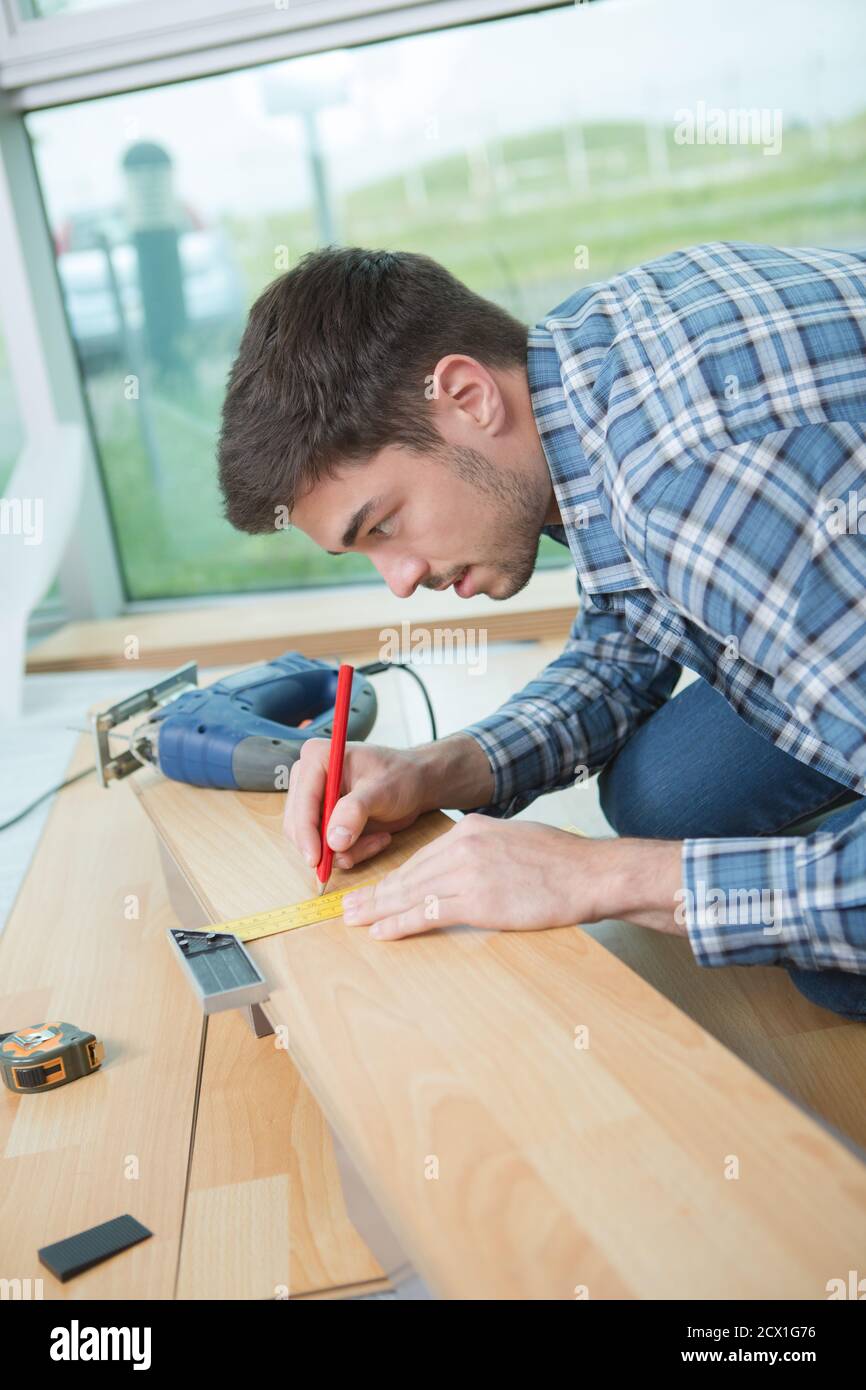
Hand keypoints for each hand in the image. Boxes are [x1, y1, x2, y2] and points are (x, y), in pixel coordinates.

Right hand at [284, 733, 495, 872]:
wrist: (416, 784)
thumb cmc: (402, 777)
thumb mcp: (383, 791)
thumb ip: (356, 812)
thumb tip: (333, 841)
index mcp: (317, 758)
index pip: (302, 801)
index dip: (306, 833)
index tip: (316, 859)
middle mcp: (308, 777)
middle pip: (298, 824)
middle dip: (328, 846)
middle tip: (358, 852)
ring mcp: (313, 800)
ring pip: (311, 841)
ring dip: (344, 851)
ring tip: (377, 840)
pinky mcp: (322, 819)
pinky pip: (325, 847)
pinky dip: (350, 851)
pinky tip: (375, 839)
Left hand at [341, 815, 685, 939]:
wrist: (589, 872)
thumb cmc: (561, 861)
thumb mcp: (513, 839)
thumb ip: (483, 850)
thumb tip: (463, 867)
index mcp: (471, 828)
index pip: (422, 856)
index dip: (395, 877)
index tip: (376, 889)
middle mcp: (463, 845)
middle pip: (409, 873)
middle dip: (376, 893)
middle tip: (348, 907)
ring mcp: (468, 872)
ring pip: (411, 893)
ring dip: (378, 909)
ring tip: (354, 921)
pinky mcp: (477, 901)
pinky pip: (428, 913)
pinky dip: (399, 923)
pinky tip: (381, 931)